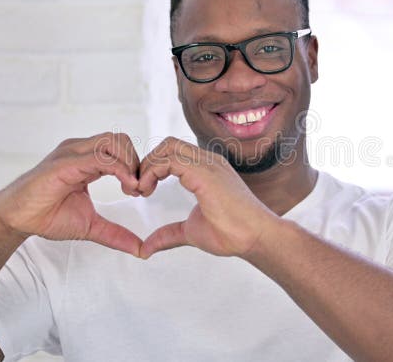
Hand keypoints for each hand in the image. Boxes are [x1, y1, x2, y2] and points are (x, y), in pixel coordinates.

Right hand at [0, 132, 142, 256]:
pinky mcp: (65, 163)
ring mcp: (71, 154)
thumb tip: (140, 249)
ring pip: (112, 142)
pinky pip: (99, 157)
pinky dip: (120, 169)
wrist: (15, 220)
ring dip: (130, 163)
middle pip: (120, 139)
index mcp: (86, 159)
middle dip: (136, 161)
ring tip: (132, 188)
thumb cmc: (46, 216)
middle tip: (139, 189)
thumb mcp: (90, 226)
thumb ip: (115, 234)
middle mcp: (79, 151)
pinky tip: (126, 186)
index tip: (141, 191)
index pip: (120, 148)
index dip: (136, 166)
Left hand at [136, 137, 280, 258]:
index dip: (152, 167)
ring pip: (167, 147)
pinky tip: (147, 190)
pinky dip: (152, 171)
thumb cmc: (233, 234)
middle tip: (137, 189)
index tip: (141, 190)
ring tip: (141, 190)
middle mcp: (208, 161)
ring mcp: (208, 164)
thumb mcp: (191, 232)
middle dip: (146, 162)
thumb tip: (146, 248)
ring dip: (147, 166)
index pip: (173, 152)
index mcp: (206, 169)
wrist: (256, 238)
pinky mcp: (205, 172)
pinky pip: (169, 160)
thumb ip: (169, 234)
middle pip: (167, 144)